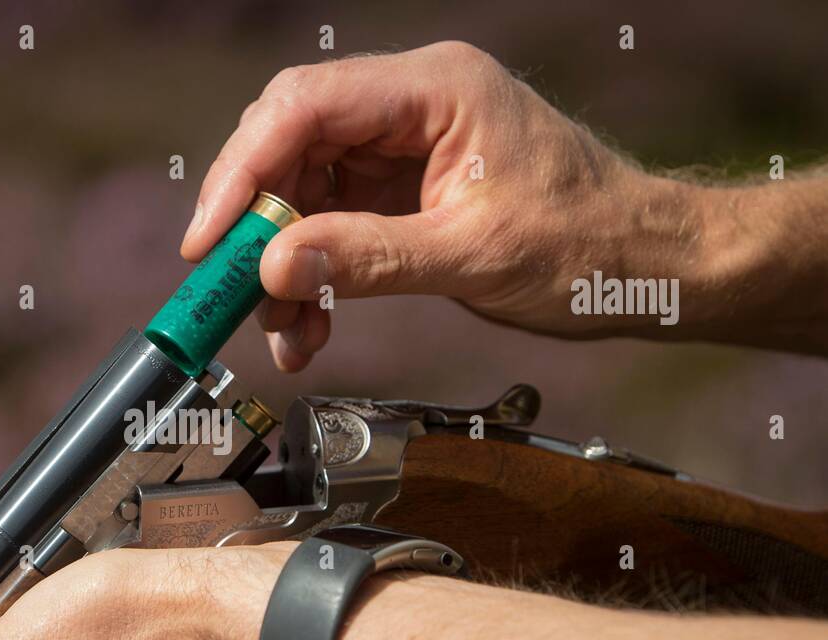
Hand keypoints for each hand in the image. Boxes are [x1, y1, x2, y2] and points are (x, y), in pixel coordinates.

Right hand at [182, 42, 749, 369]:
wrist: (645, 265)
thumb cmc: (588, 244)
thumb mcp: (473, 255)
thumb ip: (368, 258)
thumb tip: (275, 268)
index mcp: (435, 90)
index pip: (306, 107)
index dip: (243, 172)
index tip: (210, 241)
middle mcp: (410, 105)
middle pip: (291, 144)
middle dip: (256, 223)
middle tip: (231, 289)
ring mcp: (403, 147)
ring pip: (304, 192)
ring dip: (282, 265)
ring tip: (282, 332)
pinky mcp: (401, 190)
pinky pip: (331, 226)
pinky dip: (313, 277)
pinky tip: (307, 326)